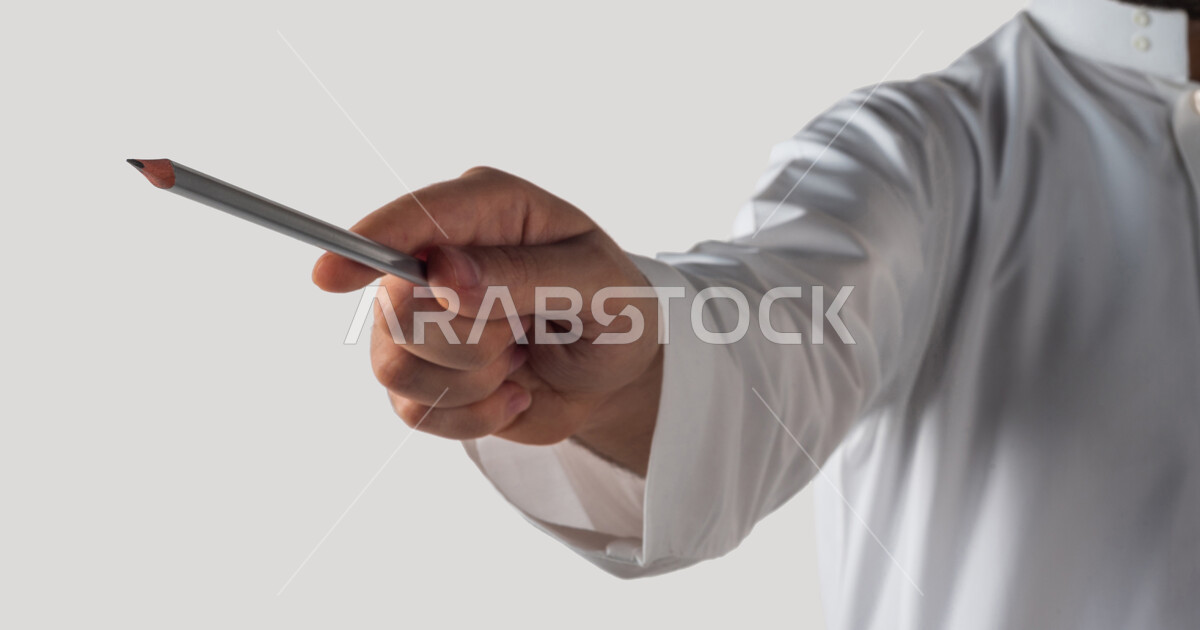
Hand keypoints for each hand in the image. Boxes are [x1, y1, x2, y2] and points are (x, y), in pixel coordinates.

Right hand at [313, 167, 661, 474]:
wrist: (617, 375)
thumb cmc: (615, 311)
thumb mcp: (598, 286)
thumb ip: (524, 273)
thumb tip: (443, 272)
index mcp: (488, 208)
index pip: (417, 218)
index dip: (371, 242)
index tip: (332, 275)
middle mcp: (442, 255)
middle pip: (398, 305)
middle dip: (469, 339)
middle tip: (522, 332)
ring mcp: (423, 316)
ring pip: (396, 364)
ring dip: (472, 380)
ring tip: (519, 360)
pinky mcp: (422, 373)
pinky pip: (412, 411)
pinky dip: (472, 416)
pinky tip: (513, 393)